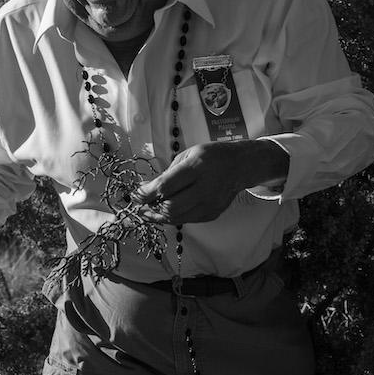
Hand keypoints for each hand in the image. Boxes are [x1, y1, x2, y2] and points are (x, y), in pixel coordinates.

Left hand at [133, 140, 287, 224]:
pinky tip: (164, 211)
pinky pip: (186, 220)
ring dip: (158, 216)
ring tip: (148, 210)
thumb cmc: (211, 156)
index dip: (146, 193)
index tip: (134, 194)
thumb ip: (167, 173)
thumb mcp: (188, 154)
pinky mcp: (212, 214)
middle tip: (140, 205)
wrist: (239, 166)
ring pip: (177, 218)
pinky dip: (172, 217)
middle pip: (170, 207)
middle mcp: (205, 188)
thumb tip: (146, 189)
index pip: (165, 186)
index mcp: (196, 167)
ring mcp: (210, 204)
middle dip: (150, 208)